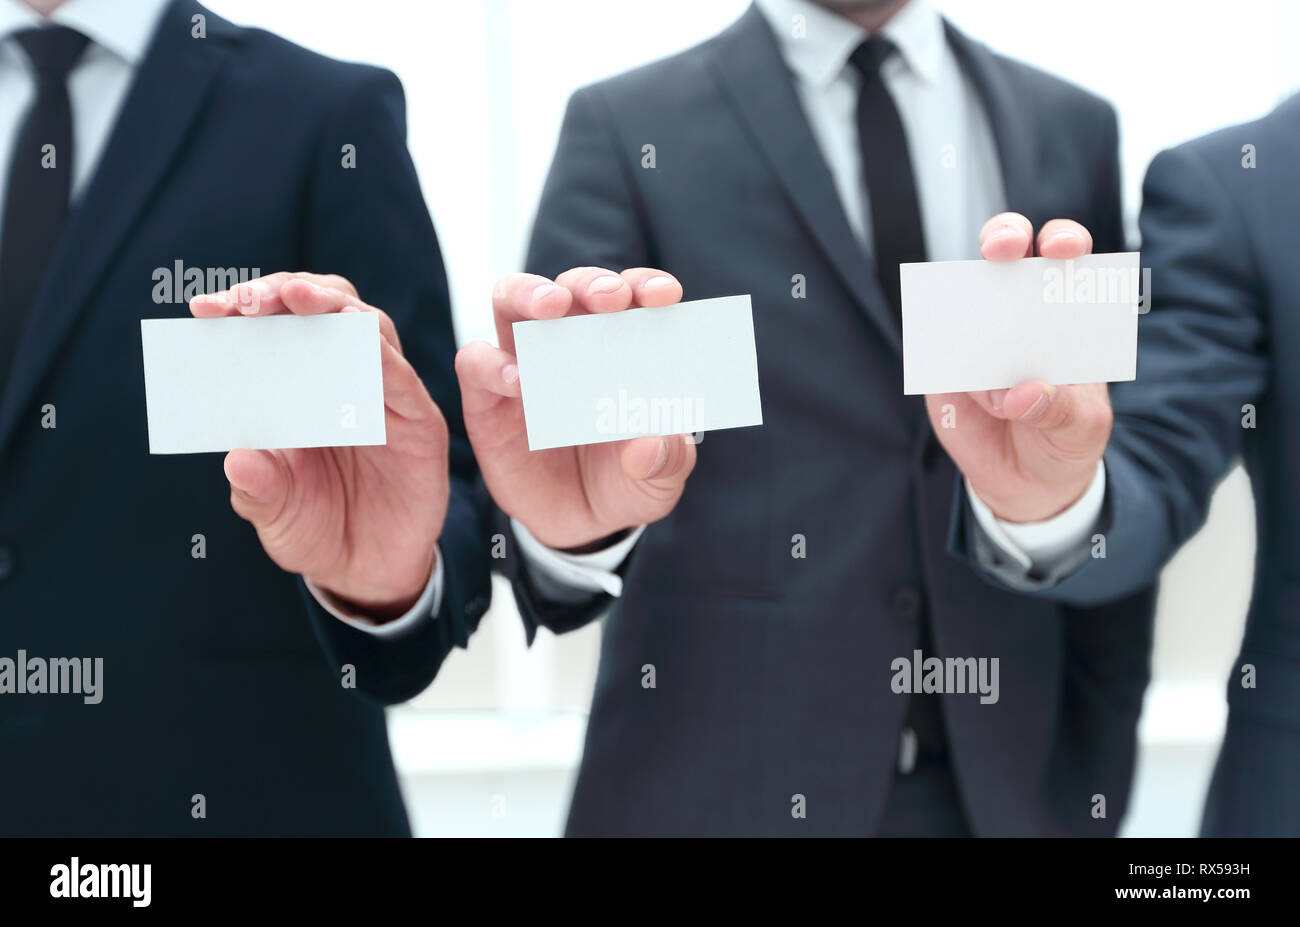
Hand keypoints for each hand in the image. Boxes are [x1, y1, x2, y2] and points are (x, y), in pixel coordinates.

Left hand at [190, 272, 447, 617]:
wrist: (368, 574)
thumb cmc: (317, 529)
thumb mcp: (273, 513)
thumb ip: (257, 487)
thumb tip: (237, 457)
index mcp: (299, 389)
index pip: (278, 326)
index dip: (246, 308)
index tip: (205, 309)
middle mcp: (344, 381)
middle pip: (326, 308)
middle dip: (287, 291)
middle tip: (249, 299)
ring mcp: (386, 398)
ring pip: (369, 328)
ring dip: (334, 306)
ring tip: (297, 297)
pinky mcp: (419, 424)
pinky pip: (402, 380)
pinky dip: (378, 357)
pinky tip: (353, 344)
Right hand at [455, 267, 696, 549]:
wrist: (584, 528)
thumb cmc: (627, 483)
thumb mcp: (661, 480)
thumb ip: (667, 459)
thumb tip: (650, 443)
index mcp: (623, 346)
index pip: (633, 299)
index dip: (646, 286)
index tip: (664, 296)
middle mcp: (571, 343)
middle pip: (571, 288)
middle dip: (590, 283)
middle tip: (609, 297)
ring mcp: (524, 365)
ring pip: (511, 302)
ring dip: (529, 293)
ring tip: (551, 307)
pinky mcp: (487, 399)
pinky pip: (475, 362)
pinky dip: (491, 364)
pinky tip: (517, 382)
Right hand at [925, 214, 1111, 522]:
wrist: (1026, 484)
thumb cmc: (1066, 441)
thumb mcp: (1081, 429)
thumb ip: (1059, 409)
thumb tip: (1021, 393)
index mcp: (1067, 316)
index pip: (1066, 261)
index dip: (1062, 241)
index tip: (1058, 249)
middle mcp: (1019, 313)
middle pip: (1008, 254)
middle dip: (1003, 238)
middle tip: (1001, 250)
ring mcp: (977, 337)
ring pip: (962, 295)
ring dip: (962, 303)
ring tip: (985, 359)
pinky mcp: (944, 367)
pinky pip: (933, 347)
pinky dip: (936, 349)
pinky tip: (951, 373)